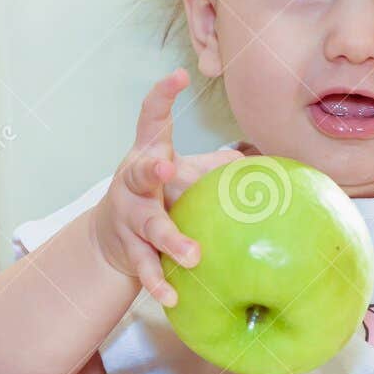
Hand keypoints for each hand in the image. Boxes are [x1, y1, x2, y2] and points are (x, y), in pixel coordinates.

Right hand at [89, 67, 242, 305]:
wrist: (108, 238)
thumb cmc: (157, 194)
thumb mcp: (178, 172)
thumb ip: (213, 164)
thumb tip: (265, 160)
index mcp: (146, 155)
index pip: (150, 119)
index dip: (162, 96)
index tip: (178, 76)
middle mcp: (131, 183)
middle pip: (140, 174)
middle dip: (152, 172)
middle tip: (167, 170)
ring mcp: (127, 218)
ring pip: (148, 228)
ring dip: (170, 240)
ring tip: (193, 255)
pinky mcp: (128, 250)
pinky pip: (144, 268)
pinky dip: (159, 283)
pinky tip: (174, 297)